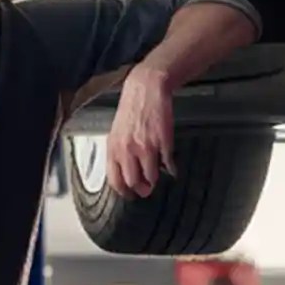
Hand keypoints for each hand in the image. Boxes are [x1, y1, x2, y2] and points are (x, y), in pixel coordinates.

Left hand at [106, 67, 176, 198]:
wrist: (145, 90)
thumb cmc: (131, 111)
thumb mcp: (117, 132)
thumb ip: (119, 153)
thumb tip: (125, 174)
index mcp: (113, 148)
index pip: (115, 180)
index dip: (124, 192)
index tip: (130, 195)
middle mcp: (127, 150)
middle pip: (133, 183)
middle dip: (141, 190)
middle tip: (147, 190)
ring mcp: (145, 147)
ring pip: (151, 177)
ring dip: (155, 180)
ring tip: (157, 176)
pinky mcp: (162, 142)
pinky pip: (167, 165)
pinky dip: (171, 169)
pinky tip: (171, 168)